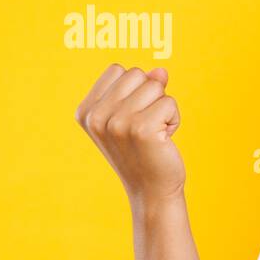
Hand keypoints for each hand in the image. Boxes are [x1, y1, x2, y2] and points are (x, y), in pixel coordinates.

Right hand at [75, 64, 184, 206]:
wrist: (151, 190)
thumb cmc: (143, 150)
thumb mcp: (134, 115)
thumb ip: (142, 88)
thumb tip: (160, 71)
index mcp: (86, 111)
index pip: (117, 70)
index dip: (134, 89)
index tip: (132, 118)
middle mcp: (96, 116)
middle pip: (136, 74)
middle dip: (150, 96)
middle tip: (146, 127)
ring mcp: (117, 123)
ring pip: (155, 85)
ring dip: (163, 108)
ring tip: (154, 133)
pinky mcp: (141, 129)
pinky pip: (170, 103)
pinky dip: (174, 119)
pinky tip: (164, 140)